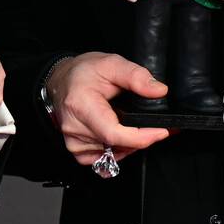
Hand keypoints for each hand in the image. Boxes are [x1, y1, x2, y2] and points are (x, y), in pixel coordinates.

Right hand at [45, 52, 170, 165]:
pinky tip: (117, 135)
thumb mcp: (111, 63)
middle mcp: (75, 127)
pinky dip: (115, 150)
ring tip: (131, 124)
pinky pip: (103, 160)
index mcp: (82, 106)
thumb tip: (159, 91)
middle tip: (154, 124)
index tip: (162, 131)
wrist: (61, 81)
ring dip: (128, 143)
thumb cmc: (82, 73)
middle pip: (117, 145)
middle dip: (141, 137)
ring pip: (113, 154)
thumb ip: (136, 76)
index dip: (142, 137)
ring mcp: (74, 142)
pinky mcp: (76, 150)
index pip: (114, 134)